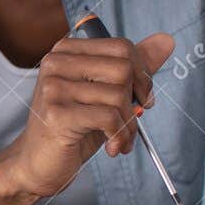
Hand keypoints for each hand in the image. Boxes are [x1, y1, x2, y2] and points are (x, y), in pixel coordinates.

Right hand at [0, 32, 173, 198]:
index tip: (141, 99)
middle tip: (132, 121)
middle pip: (123, 68)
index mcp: (67, 51)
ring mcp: (53, 88)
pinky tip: (113, 148)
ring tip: (120, 140)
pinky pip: (109, 118)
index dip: (142, 75)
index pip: (122, 47)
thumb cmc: (73, 128)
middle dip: (137, 100)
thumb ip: (133, 67)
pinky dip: (120, 136)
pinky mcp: (57, 114)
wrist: (39, 164)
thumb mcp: (105, 94)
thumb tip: (166, 40)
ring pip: (118, 95)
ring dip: (129, 125)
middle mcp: (56, 63)